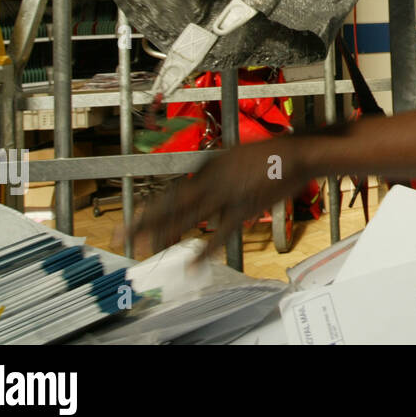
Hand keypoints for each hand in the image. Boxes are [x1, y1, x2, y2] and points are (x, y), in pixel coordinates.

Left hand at [132, 135, 318, 259]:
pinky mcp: (242, 208)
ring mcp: (225, 194)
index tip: (136, 220)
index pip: (174, 190)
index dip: (153, 207)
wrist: (295, 153)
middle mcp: (210, 180)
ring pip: (188, 216)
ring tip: (143, 248)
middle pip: (171, 203)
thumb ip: (216, 169)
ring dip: (164, 232)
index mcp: (208, 166)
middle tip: (119, 235)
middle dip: (144, 220)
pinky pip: (221, 232)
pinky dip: (207, 249)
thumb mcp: (235, 155)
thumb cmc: (269, 153)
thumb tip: (203, 181)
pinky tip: (192, 264)